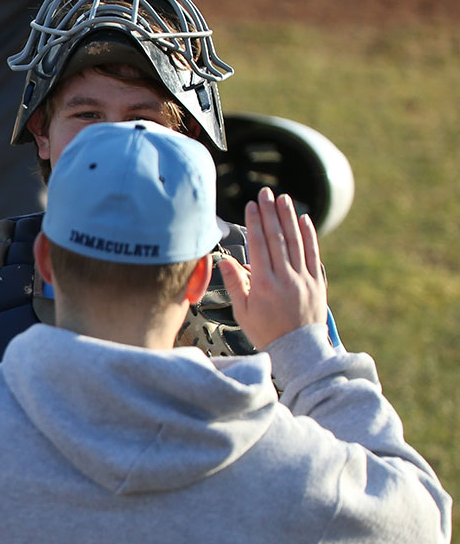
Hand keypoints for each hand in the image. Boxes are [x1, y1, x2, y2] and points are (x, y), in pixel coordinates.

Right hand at [216, 188, 328, 347]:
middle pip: (277, 239)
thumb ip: (235, 283)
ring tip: (284, 199)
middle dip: (271, 213)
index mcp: (263, 285)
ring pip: (296, 242)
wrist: (298, 349)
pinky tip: (304, 220)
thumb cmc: (265, 331)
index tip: (252, 205)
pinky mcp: (317, 281)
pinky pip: (313, 254)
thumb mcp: (243, 311)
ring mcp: (303, 278)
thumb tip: (226, 260)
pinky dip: (309, 235)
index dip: (256, 223)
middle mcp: (285, 278)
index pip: (259, 246)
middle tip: (266, 193)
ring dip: (289, 218)